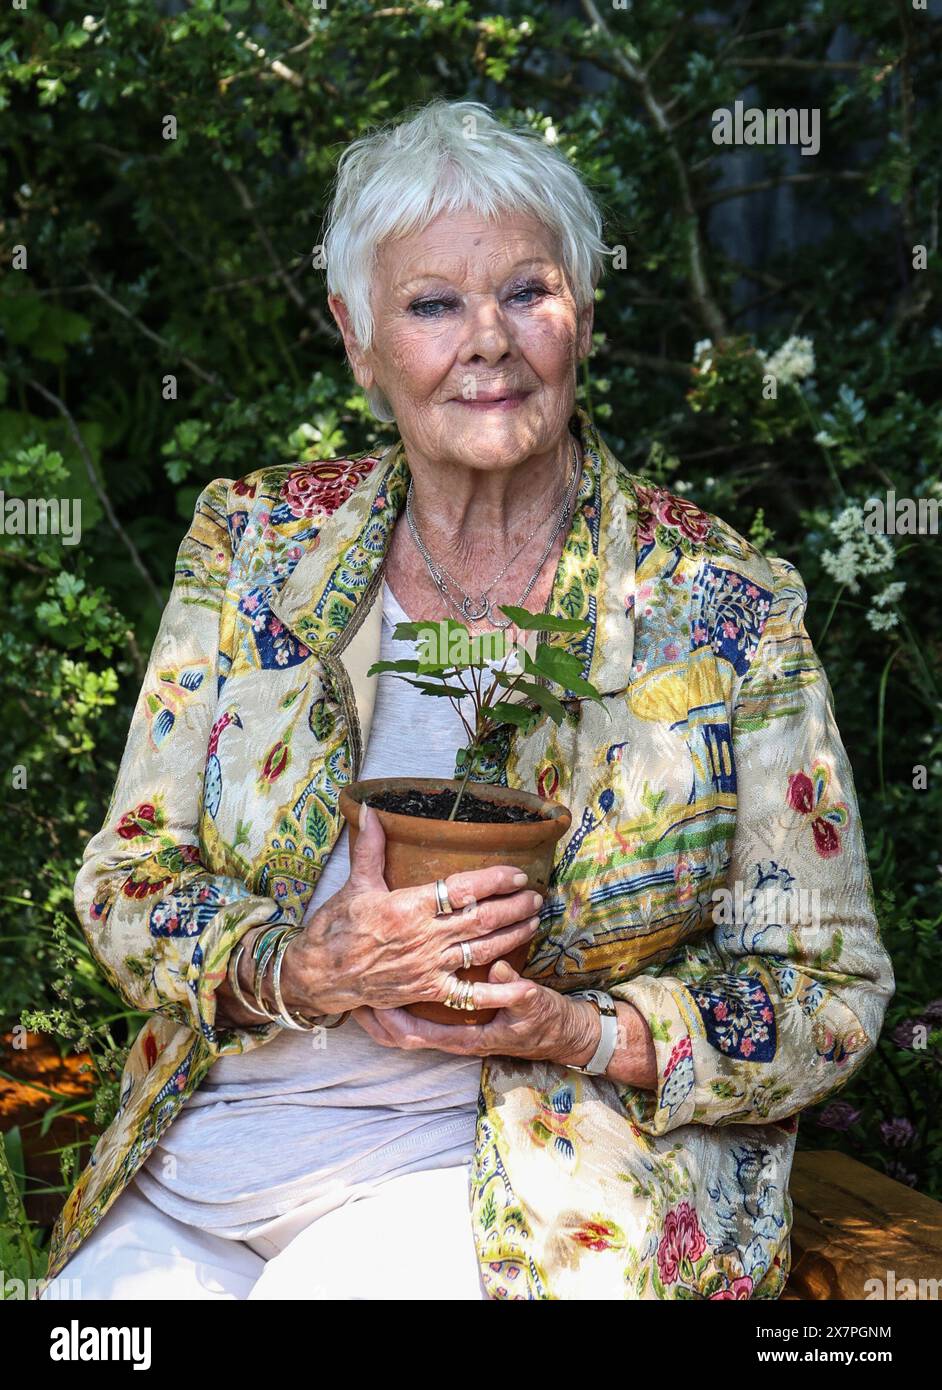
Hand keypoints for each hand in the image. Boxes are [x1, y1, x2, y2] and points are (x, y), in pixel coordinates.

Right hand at [278, 804, 542, 1017]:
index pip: (462, 889)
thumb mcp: (355, 883)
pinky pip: (468, 994)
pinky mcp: (427, 990)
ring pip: (482, 949)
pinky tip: (522, 986)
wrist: (320, 974)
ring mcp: (428, 966)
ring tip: (533, 921)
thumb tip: (372, 811)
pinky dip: (498, 991)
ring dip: (513, 935)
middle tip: (535, 896)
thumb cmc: (336, 927)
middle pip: (481, 919)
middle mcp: (424, 936)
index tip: (516, 873)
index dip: (494, 880)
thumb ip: (371, 847)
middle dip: (513, 906)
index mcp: (409, 906)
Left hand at [352, 958, 601, 1064]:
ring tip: (357, 993)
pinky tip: (387, 994)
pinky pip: (417, 1023)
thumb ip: (516, 989)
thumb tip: (499, 970)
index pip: (417, 1035)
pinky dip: (398, 1013)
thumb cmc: (545, 1022)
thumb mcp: (534, 1004)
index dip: (393, 1020)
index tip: (372, 1002)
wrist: (560, 1035)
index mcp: (466, 1037)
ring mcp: (452, 1031)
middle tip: (349, 995)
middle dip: (374, 1018)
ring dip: (381, 1015)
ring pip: (404, 1032)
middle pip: (400, 1036)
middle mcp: (453, 1037)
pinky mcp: (456, 1021)